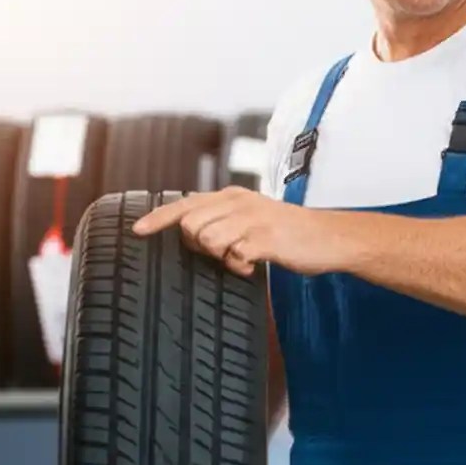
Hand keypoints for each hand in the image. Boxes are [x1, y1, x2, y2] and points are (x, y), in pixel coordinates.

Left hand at [131, 186, 346, 276]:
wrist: (328, 237)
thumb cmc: (288, 232)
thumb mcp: (252, 216)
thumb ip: (223, 218)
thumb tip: (190, 232)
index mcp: (232, 196)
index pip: (185, 204)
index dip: (158, 219)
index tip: (137, 231)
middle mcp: (238, 203)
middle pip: (191, 226)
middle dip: (199, 246)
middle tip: (225, 253)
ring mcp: (251, 219)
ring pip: (207, 240)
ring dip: (221, 257)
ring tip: (242, 257)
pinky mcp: (264, 238)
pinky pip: (233, 256)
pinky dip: (239, 267)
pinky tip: (254, 265)